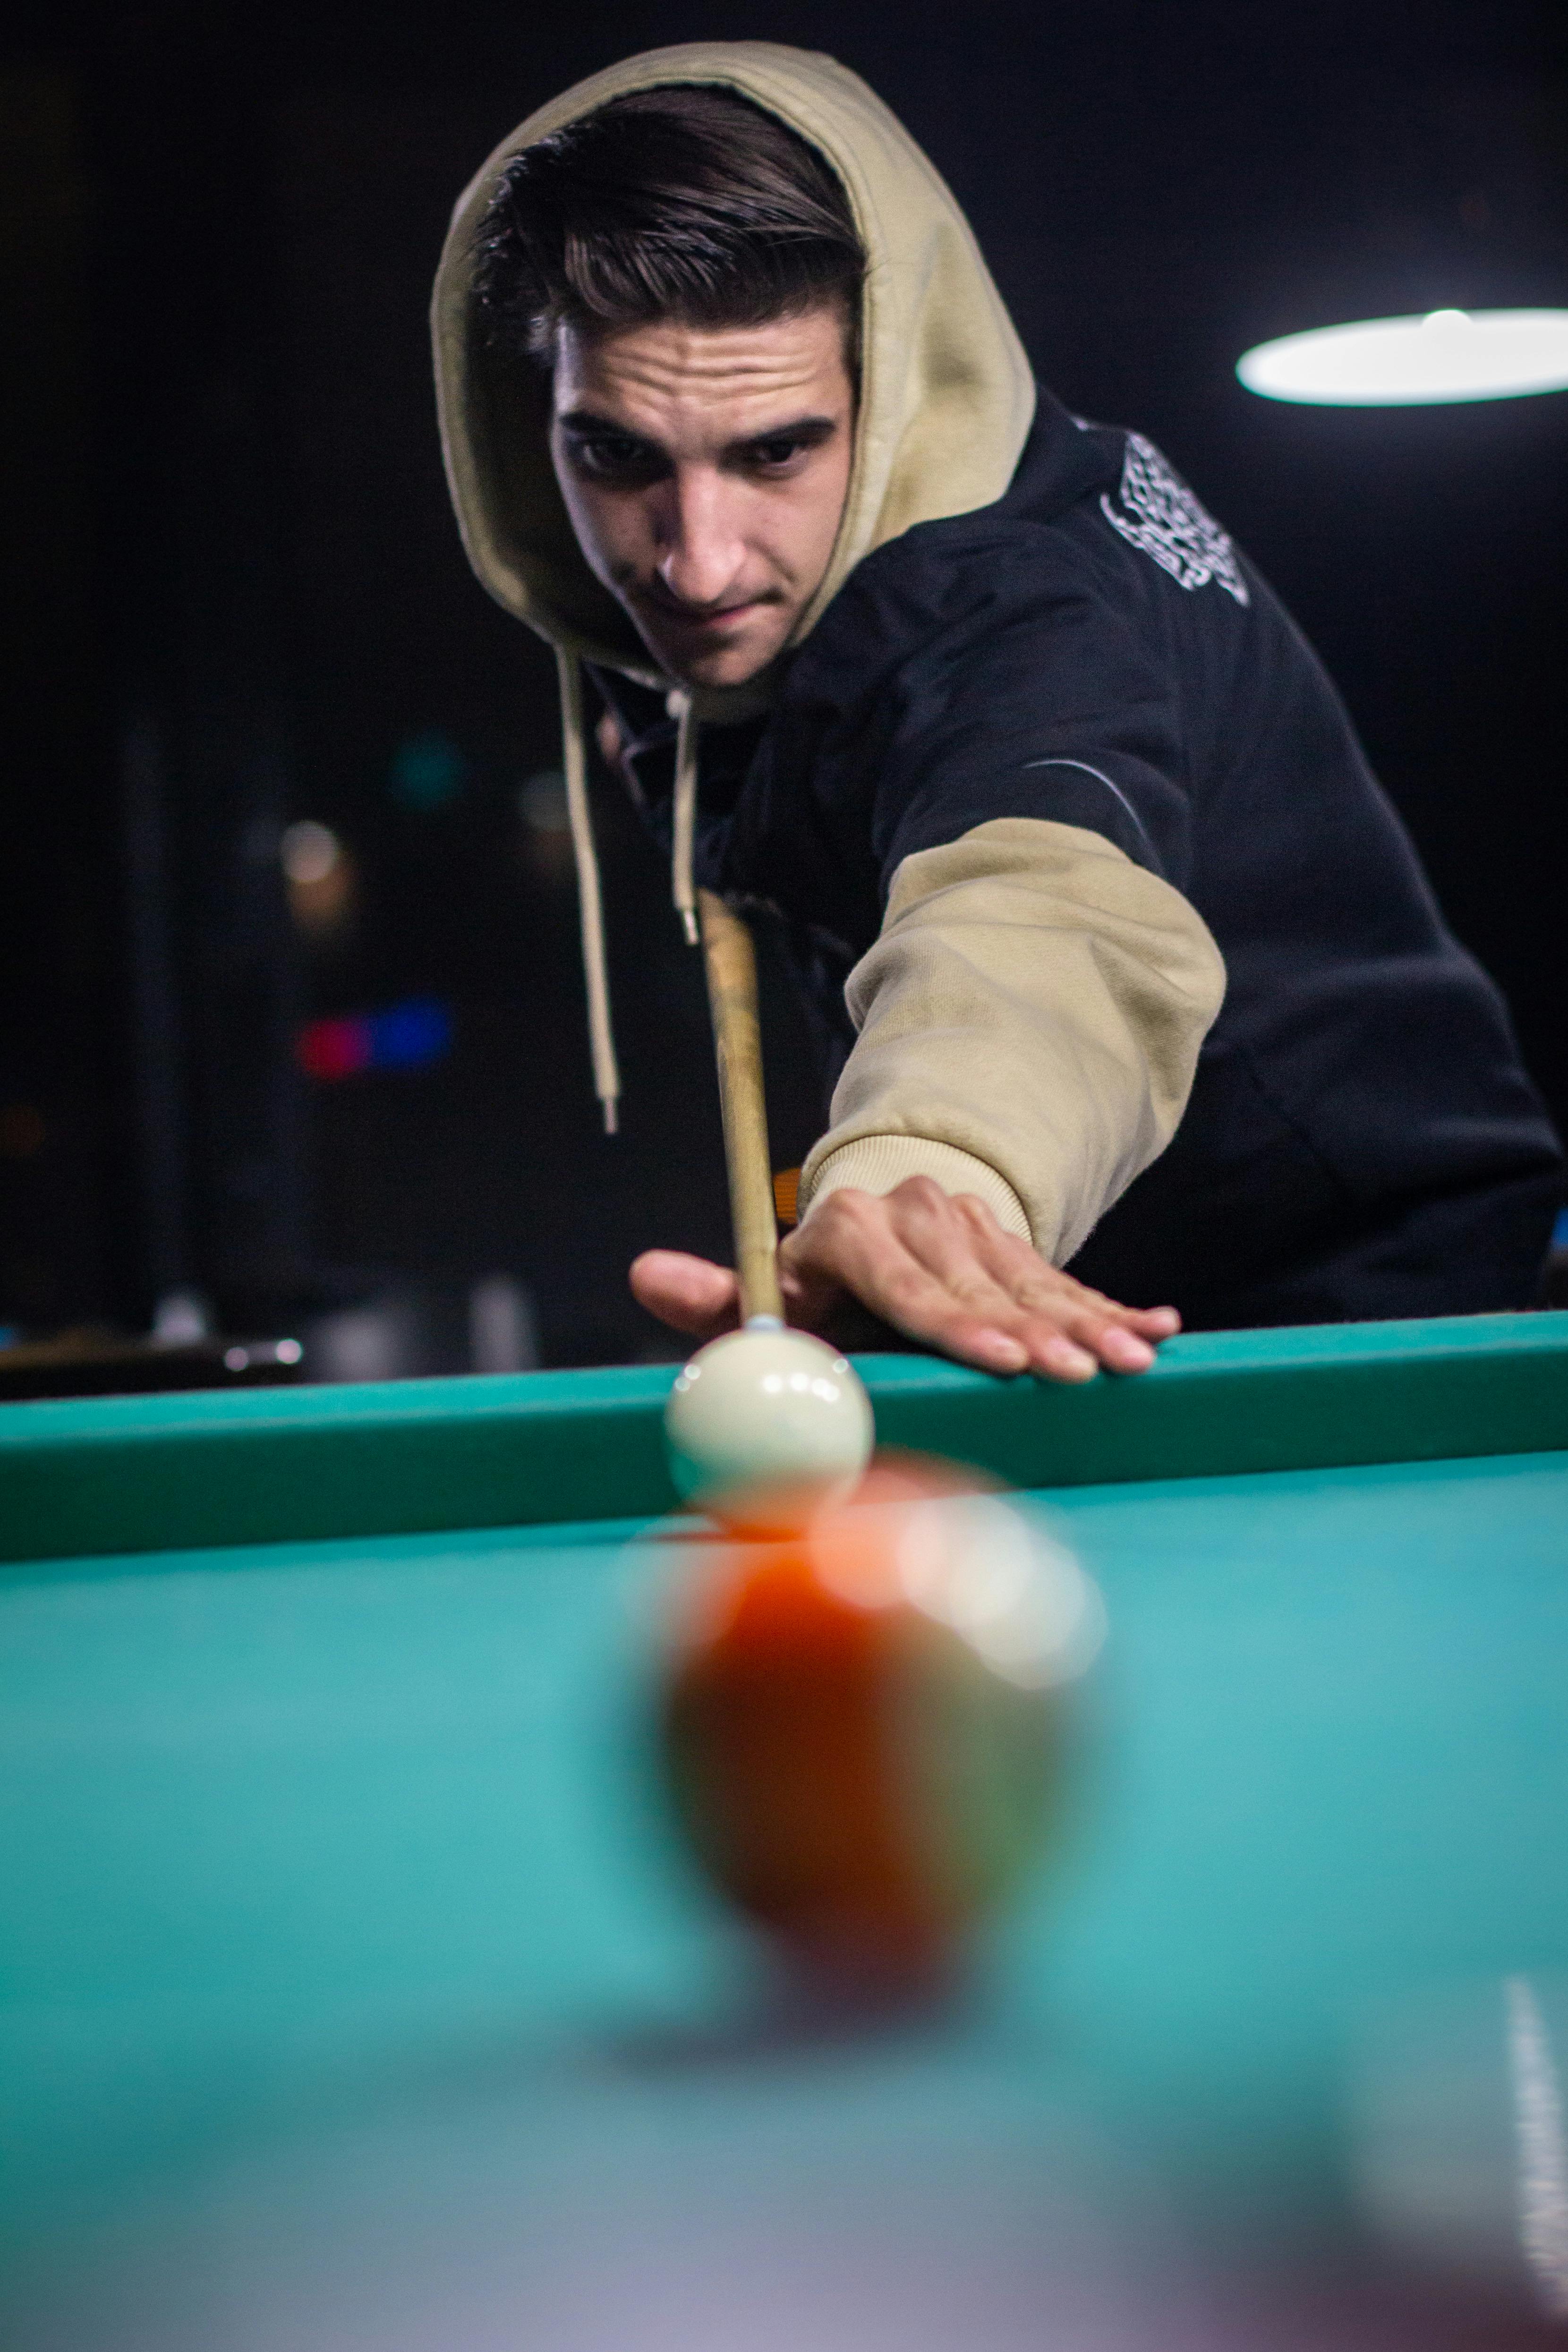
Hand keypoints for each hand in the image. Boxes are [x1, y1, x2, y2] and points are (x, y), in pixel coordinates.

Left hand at [631, 1177, 1179, 1380]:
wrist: (872, 1226)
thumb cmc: (814, 1291)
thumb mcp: (768, 1292)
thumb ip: (715, 1298)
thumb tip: (643, 1273)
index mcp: (850, 1229)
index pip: (908, 1285)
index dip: (955, 1322)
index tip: (999, 1355)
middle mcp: (918, 1215)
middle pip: (983, 1287)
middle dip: (1035, 1334)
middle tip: (1075, 1374)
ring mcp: (976, 1224)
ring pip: (1037, 1283)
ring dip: (1088, 1327)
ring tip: (1131, 1362)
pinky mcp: (1017, 1243)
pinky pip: (1071, 1281)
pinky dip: (1115, 1310)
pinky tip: (1162, 1332)